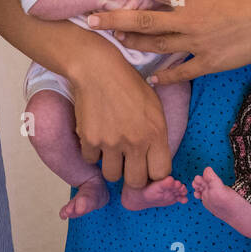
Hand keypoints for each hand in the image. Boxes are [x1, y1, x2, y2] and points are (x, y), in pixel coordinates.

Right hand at [69, 43, 171, 186]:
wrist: (98, 69)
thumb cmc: (129, 85)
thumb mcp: (154, 107)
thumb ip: (156, 135)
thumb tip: (154, 162)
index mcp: (156, 133)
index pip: (160, 174)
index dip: (154, 174)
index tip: (147, 167)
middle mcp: (135, 142)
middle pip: (136, 182)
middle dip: (132, 175)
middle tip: (128, 163)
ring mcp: (111, 143)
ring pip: (112, 175)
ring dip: (111, 165)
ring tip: (111, 149)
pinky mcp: (90, 139)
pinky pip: (90, 160)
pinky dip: (92, 152)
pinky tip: (96, 135)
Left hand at [88, 0, 250, 83]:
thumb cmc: (248, 0)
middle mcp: (188, 19)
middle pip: (143, 20)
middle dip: (114, 20)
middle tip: (91, 20)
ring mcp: (197, 43)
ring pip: (156, 45)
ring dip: (134, 44)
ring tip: (117, 41)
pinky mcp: (209, 62)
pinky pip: (182, 71)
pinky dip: (165, 76)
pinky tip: (151, 80)